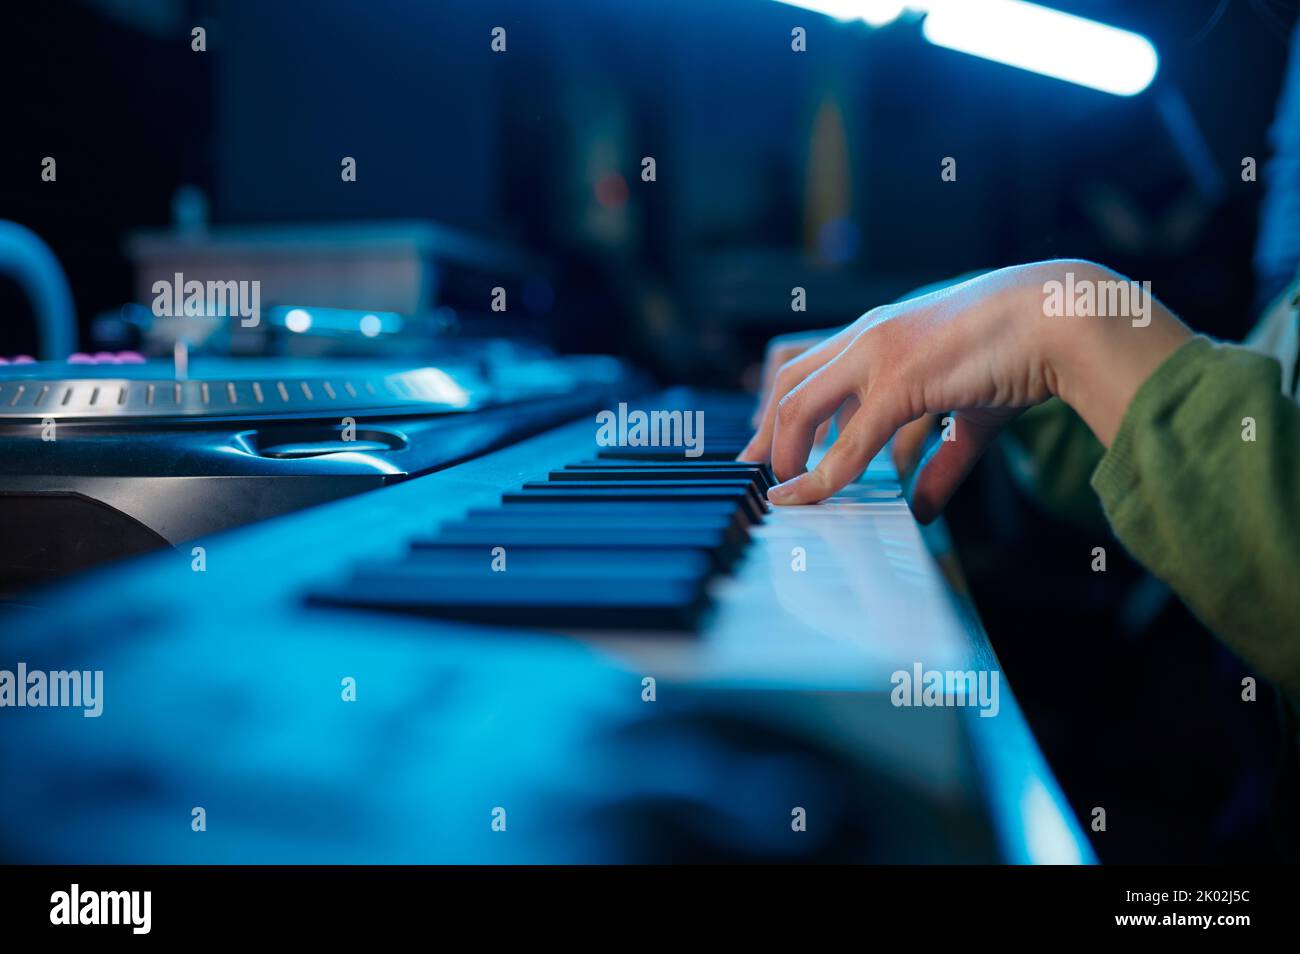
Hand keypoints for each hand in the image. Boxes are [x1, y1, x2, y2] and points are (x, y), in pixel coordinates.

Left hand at [740, 260, 1191, 516]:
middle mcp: (868, 335)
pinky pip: (849, 438)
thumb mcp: (969, 414)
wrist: (1065, 316)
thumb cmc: (1024, 353)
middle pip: (788, 384)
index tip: (769, 451)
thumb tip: (920, 509)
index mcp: (880, 332)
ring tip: (785, 495)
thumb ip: (939, 461)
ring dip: (785, 455)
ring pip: (801, 407)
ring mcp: (879, 353)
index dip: (780, 412)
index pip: (806, 368)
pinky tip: (809, 498)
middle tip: (757, 477)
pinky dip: (824, 474)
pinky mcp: (901, 378)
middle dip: (765, 434)